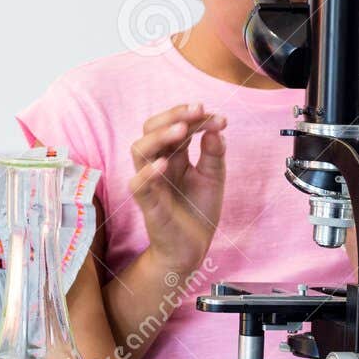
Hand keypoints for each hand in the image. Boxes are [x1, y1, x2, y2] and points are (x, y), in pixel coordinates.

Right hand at [127, 103, 225, 271]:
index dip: (196, 118)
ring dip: (160, 136)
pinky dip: (148, 172)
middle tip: (197, 110)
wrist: (192, 248)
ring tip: (182, 130)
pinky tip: (164, 163)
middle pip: (151, 129)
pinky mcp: (147, 203)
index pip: (177, 125)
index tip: (220, 119)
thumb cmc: (198, 210)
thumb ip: (214, 153)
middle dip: (173, 115)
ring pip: (140, 150)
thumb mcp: (213, 177)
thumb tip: (216, 127)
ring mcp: (150, 181)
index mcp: (174, 154)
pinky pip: (138, 184)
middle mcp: (158, 162)